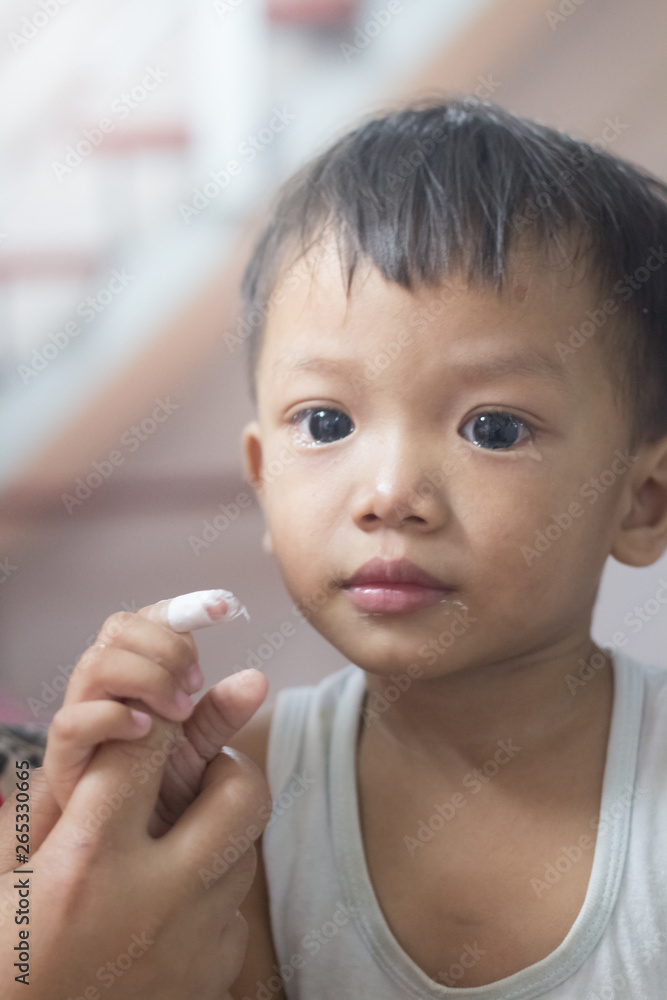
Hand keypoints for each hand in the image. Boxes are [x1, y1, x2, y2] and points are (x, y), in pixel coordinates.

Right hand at [0, 674, 271, 997]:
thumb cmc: (0, 965)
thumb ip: (38, 809)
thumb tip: (91, 747)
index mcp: (88, 863)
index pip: (145, 751)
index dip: (156, 721)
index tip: (158, 717)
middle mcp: (155, 901)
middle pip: (241, 792)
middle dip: (226, 764)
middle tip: (201, 770)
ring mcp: (192, 949)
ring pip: (245, 854)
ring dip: (217, 836)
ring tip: (172, 848)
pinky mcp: (211, 987)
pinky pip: (234, 920)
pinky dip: (209, 906)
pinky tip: (165, 916)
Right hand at [44, 593, 267, 835]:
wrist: (129, 856)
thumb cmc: (157, 796)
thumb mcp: (196, 749)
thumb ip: (219, 714)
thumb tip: (258, 679)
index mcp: (132, 678)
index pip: (144, 621)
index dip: (181, 609)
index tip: (223, 609)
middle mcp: (102, 691)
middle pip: (118, 629)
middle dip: (166, 644)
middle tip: (197, 682)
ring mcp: (80, 723)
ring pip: (96, 664)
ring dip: (147, 677)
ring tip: (180, 709)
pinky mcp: (65, 763)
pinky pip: (71, 724)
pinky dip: (111, 718)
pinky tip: (146, 729)